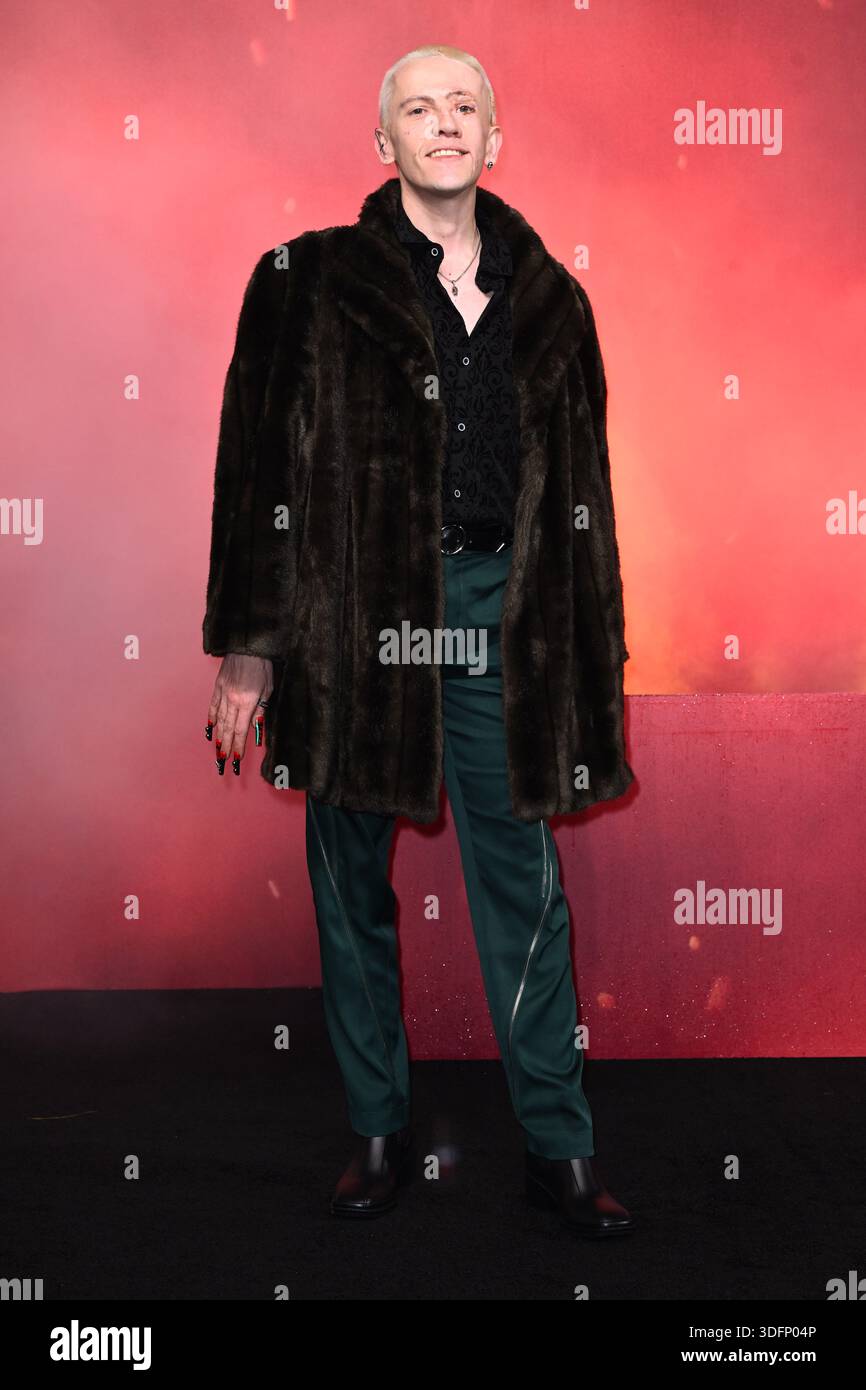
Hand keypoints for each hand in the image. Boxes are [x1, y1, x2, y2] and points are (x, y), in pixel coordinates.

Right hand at [206, 654, 272, 774]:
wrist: (247, 645)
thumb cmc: (262, 666)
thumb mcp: (268, 689)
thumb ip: (261, 710)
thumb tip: (256, 728)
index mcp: (247, 702)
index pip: (241, 730)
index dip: (238, 746)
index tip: (237, 759)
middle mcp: (232, 700)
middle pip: (228, 729)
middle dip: (227, 747)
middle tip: (224, 761)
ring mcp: (223, 693)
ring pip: (219, 720)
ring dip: (219, 737)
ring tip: (218, 751)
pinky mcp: (217, 686)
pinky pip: (213, 706)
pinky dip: (211, 719)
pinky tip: (210, 729)